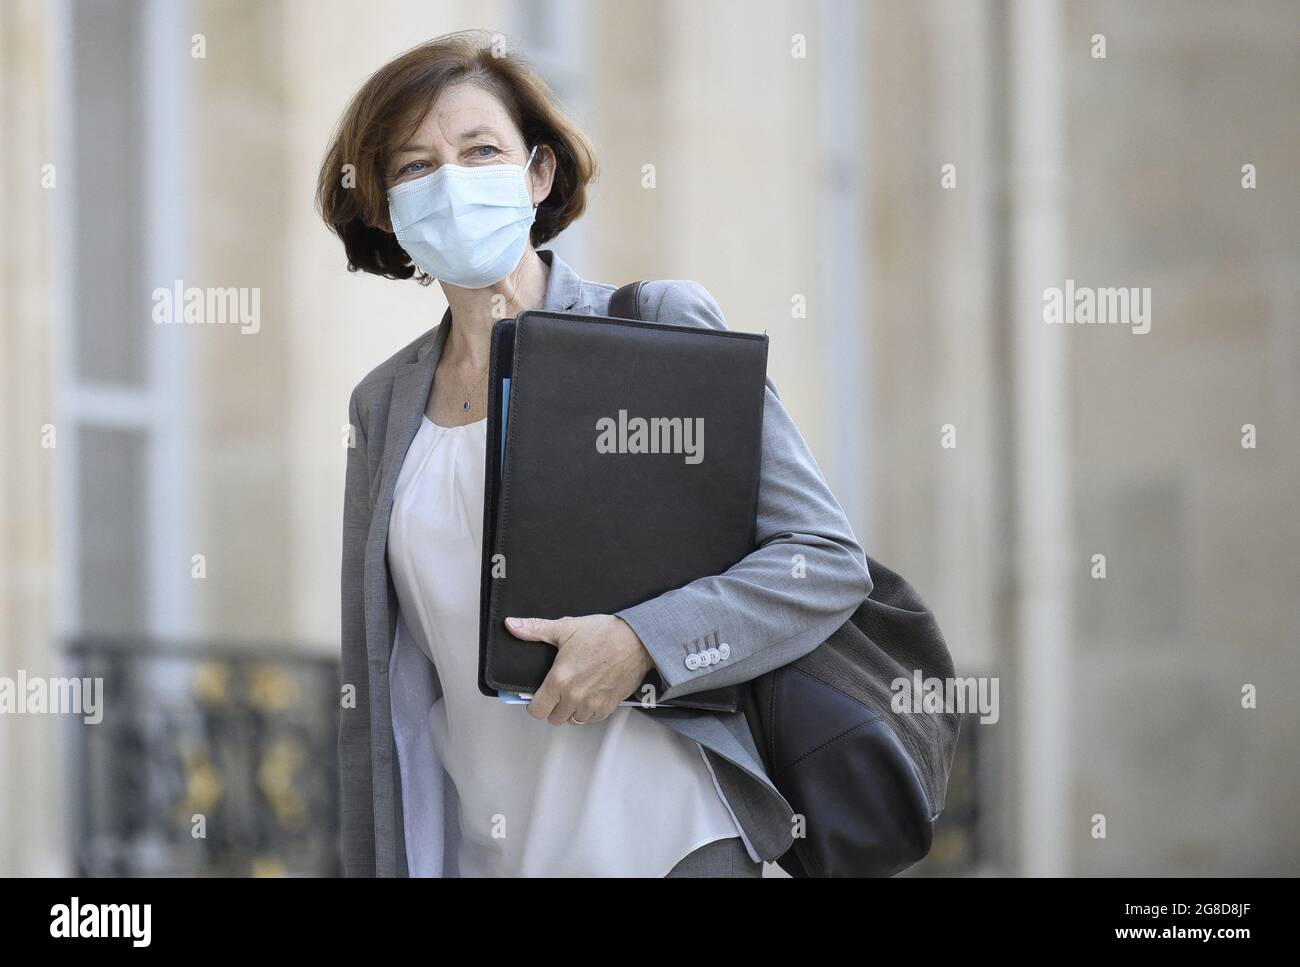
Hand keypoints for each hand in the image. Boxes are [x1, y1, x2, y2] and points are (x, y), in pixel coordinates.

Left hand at [505, 614, 654, 724]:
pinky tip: (590, 695)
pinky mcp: (608, 707)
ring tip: (575, 692)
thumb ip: (535, 629)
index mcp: (559, 680)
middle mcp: (574, 696)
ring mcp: (592, 704)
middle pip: (554, 718)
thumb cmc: (605, 633)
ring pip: (573, 720)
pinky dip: (589, 711)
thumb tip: (512, 625)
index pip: (536, 710)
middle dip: (553, 707)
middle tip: (558, 691)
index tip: (539, 696)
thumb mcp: (566, 627)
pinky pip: (592, 719)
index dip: (534, 704)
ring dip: (571, 710)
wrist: (637, 640)